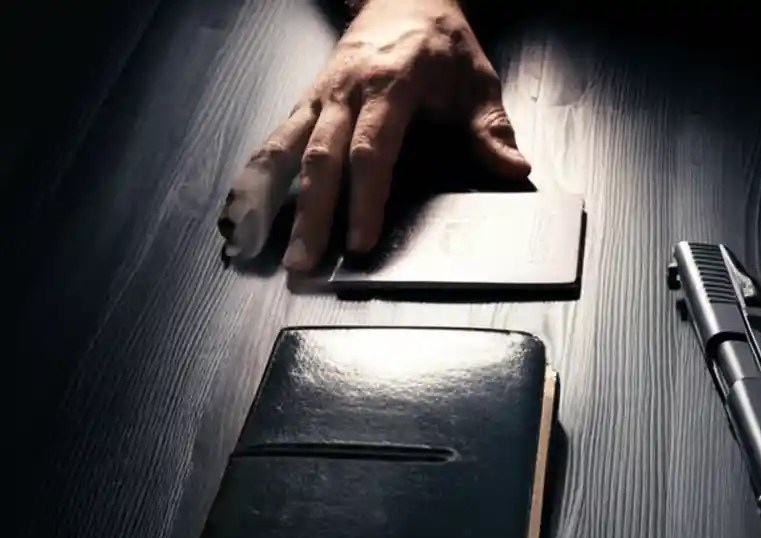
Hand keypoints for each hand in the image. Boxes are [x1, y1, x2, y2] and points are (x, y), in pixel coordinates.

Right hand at [218, 0, 529, 270]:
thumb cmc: (442, 43)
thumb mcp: (477, 79)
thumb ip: (491, 128)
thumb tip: (513, 168)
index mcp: (392, 87)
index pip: (372, 151)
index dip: (364, 198)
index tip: (360, 240)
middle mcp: (347, 92)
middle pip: (321, 158)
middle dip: (309, 215)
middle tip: (302, 263)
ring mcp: (319, 96)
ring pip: (285, 148)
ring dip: (267, 198)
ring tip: (250, 243)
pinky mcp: (305, 101)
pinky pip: (275, 139)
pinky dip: (254, 175)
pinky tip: (238, 210)